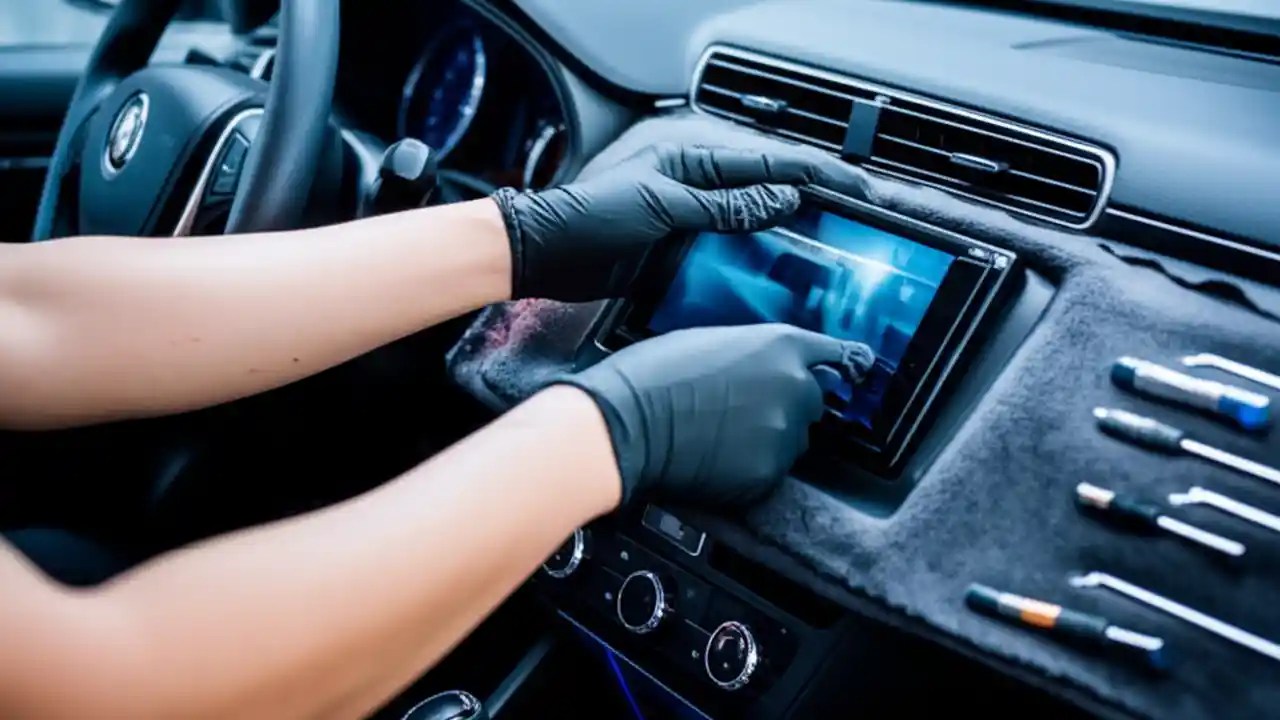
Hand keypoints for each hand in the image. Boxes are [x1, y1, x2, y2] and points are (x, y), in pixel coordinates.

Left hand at [492, 143, 868, 301]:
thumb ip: (724, 206)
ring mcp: (691, 219)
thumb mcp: (662, 207)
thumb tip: (784, 197)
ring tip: (833, 246)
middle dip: (814, 200)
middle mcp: (697, 186)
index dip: (816, 173)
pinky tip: (781, 274)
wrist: (547, 255)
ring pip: (754, 222)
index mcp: (692, 160)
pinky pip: (731, 251)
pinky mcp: (681, 250)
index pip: (768, 163)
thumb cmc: (591, 218)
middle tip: (858, 216)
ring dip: (790, 232)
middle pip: (769, 190)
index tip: (855, 186)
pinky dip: (758, 259)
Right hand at [558, 324, 874, 505]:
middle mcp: (795, 388)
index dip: (838, 365)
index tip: (849, 373)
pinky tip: (715, 460)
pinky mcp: (768, 474)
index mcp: (782, 346)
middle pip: (815, 403)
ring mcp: (785, 434)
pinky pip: (770, 474)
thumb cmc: (654, 374)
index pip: (834, 355)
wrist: (626, 423)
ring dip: (770, 441)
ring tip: (722, 439)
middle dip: (790, 408)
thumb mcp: (710, 341)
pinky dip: (750, 471)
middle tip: (745, 413)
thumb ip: (752, 354)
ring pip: (793, 442)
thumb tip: (762, 370)